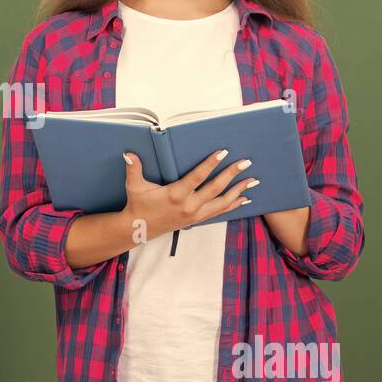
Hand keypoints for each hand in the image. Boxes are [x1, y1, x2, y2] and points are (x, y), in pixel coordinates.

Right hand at [120, 149, 256, 241]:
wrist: (139, 229)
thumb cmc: (138, 205)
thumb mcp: (135, 187)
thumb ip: (134, 169)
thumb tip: (129, 154)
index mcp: (176, 195)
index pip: (198, 177)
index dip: (211, 164)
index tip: (223, 152)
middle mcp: (189, 206)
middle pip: (216, 188)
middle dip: (232, 174)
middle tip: (246, 162)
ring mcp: (195, 214)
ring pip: (222, 202)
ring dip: (239, 191)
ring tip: (253, 181)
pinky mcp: (197, 220)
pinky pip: (219, 212)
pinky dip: (233, 205)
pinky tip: (244, 198)